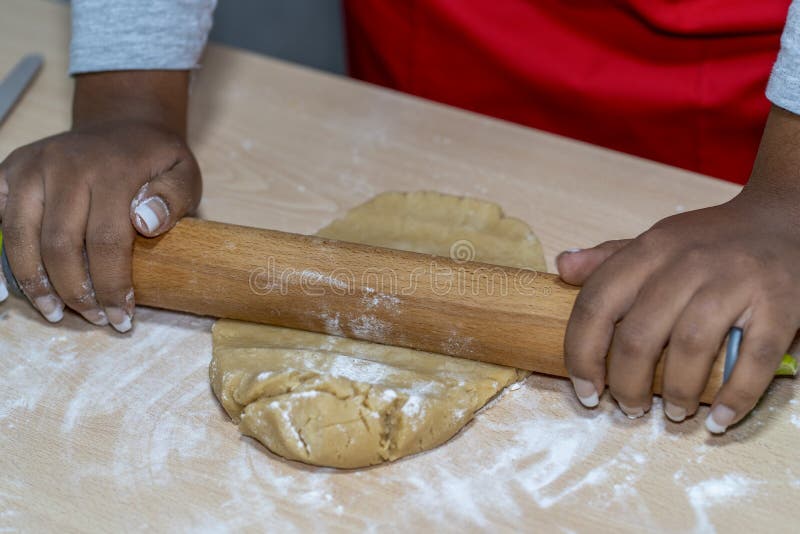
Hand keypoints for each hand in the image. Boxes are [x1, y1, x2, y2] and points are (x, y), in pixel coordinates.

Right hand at [0, 71, 199, 331]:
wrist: (123, 123)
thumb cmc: (155, 159)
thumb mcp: (184, 174)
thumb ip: (173, 198)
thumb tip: (146, 222)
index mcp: (113, 169)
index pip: (107, 241)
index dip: (112, 286)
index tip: (122, 317)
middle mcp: (65, 164)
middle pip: (60, 245)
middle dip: (76, 292)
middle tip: (95, 319)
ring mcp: (32, 165)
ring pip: (21, 236)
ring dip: (37, 283)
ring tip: (56, 312)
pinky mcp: (11, 169)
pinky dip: (8, 255)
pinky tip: (26, 284)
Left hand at [557, 105, 799, 433]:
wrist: (786, 218)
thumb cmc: (711, 240)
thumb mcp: (657, 240)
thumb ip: (610, 258)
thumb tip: (562, 268)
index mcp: (650, 249)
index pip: (597, 303)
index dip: (581, 352)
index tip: (584, 387)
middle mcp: (687, 264)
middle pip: (639, 337)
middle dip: (626, 385)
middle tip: (628, 407)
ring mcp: (735, 283)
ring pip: (690, 350)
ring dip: (676, 394)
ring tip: (672, 413)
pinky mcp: (780, 305)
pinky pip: (754, 361)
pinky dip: (734, 398)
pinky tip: (720, 417)